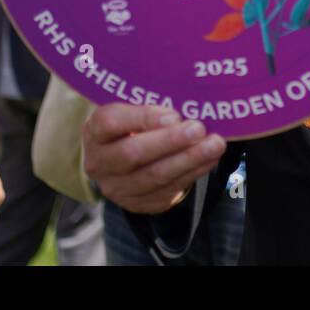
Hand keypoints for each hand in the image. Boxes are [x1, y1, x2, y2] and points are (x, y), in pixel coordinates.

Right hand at [82, 104, 225, 214]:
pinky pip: (167, 190)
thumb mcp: (131, 108)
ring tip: (215, 145)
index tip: (173, 115)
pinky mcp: (137, 203)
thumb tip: (184, 110)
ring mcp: (117, 187)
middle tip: (199, 129)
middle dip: (170, 141)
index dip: (142, 119)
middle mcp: (100, 162)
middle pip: (133, 154)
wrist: (119, 157)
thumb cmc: (131, 123)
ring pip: (154, 176)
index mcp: (95, 131)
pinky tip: (209, 160)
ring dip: (189, 160)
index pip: (112, 123)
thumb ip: (152, 106)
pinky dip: (192, 173)